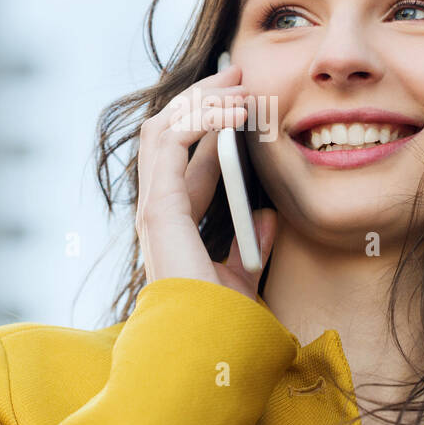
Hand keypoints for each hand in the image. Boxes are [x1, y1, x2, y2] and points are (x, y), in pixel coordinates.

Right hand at [135, 62, 277, 302]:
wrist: (211, 350)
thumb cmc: (222, 322)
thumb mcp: (244, 274)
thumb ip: (252, 243)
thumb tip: (269, 214)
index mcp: (176, 221)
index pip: (188, 155)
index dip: (214, 122)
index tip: (246, 98)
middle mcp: (159, 210)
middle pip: (170, 132)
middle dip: (204, 99)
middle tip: (240, 74)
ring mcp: (154, 208)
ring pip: (164, 128)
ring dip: (202, 100)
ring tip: (238, 84)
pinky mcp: (160, 209)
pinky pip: (171, 143)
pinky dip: (199, 119)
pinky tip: (232, 111)